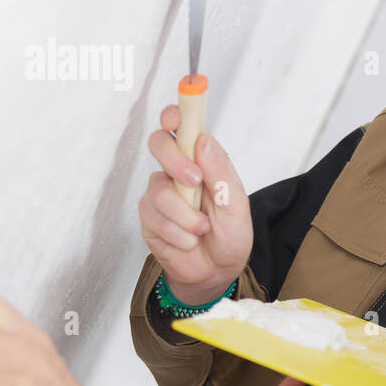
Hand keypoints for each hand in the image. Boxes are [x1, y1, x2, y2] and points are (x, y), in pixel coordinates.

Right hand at [139, 105, 252, 303]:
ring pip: (160, 190)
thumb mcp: (236, 205)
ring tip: (203, 229)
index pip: (182, 126)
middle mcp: (177, 170)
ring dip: (186, 215)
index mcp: (202, 159)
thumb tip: (204, 141)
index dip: (175, 114)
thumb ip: (221, 173)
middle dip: (175, 162)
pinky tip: (189, 240)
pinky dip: (178, 233)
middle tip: (194, 181)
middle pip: (159, 144)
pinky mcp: (149, 217)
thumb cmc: (230, 234)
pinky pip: (156, 219)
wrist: (218, 271)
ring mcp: (160, 193)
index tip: (175, 117)